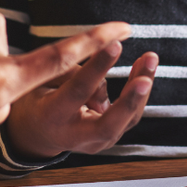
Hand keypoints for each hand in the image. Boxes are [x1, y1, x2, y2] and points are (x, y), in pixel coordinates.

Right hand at [5, 43, 157, 159]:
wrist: (37, 133)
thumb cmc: (38, 99)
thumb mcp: (41, 82)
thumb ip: (69, 73)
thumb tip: (103, 68)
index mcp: (53, 117)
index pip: (79, 91)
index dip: (98, 67)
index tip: (114, 44)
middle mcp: (76, 136)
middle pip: (109, 125)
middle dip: (129, 100)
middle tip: (145, 79)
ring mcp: (95, 143)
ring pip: (127, 120)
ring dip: (142, 90)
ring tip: (150, 59)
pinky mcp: (109, 139)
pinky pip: (129, 117)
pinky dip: (139, 93)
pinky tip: (144, 69)